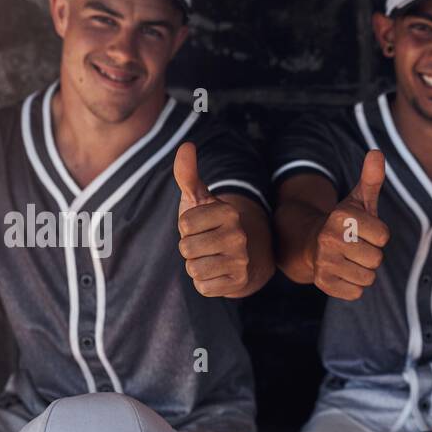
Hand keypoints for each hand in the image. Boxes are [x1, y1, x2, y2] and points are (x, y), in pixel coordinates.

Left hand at [173, 142, 253, 297]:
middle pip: (186, 249)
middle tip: (205, 244)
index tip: (201, 226)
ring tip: (210, 258)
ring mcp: (241, 260)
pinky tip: (217, 273)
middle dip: (189, 248)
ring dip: (196, 266)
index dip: (186, 227)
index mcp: (228, 212)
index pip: (184, 224)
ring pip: (194, 269)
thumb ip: (188, 174)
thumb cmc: (213, 224)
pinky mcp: (239, 282)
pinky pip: (203, 286)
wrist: (247, 255)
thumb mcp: (200, 198)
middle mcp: (239, 236)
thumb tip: (186, 146)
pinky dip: (205, 282)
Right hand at [312, 150, 388, 300]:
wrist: (313, 244)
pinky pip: (356, 293)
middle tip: (356, 247)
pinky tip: (343, 273)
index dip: (378, 235)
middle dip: (371, 255)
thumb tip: (377, 153)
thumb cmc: (346, 223)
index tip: (364, 231)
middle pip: (377, 259)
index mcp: (342, 216)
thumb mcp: (359, 200)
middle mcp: (329, 238)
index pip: (383, 236)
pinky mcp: (323, 283)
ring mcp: (324, 261)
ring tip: (350, 259)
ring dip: (364, 271)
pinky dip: (354, 286)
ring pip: (368, 278)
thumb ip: (371, 178)